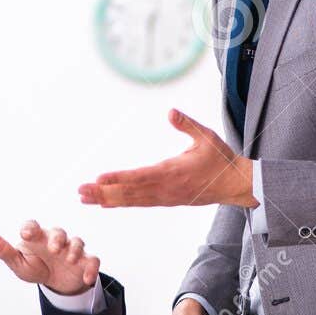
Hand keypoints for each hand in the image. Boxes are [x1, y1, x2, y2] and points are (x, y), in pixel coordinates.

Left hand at [0, 220, 100, 296]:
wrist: (56, 282)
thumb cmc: (35, 266)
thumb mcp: (17, 262)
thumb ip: (2, 250)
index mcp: (37, 238)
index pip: (32, 227)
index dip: (30, 228)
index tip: (26, 235)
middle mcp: (55, 240)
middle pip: (58, 231)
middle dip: (57, 238)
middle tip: (53, 248)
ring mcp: (71, 250)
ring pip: (77, 242)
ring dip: (74, 249)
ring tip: (69, 259)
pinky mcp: (84, 262)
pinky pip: (92, 260)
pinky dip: (91, 268)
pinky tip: (86, 278)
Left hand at [78, 109, 255, 208]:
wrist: (235, 185)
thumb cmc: (221, 159)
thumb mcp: (206, 137)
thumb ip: (187, 124)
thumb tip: (170, 111)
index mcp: (173, 172)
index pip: (140, 176)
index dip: (119, 178)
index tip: (99, 179)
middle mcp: (165, 189)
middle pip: (130, 192)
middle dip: (104, 192)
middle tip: (80, 192)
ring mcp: (165, 197)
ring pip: (132, 200)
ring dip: (107, 199)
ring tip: (85, 198)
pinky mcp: (166, 201)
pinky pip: (139, 203)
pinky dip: (121, 202)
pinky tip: (105, 203)